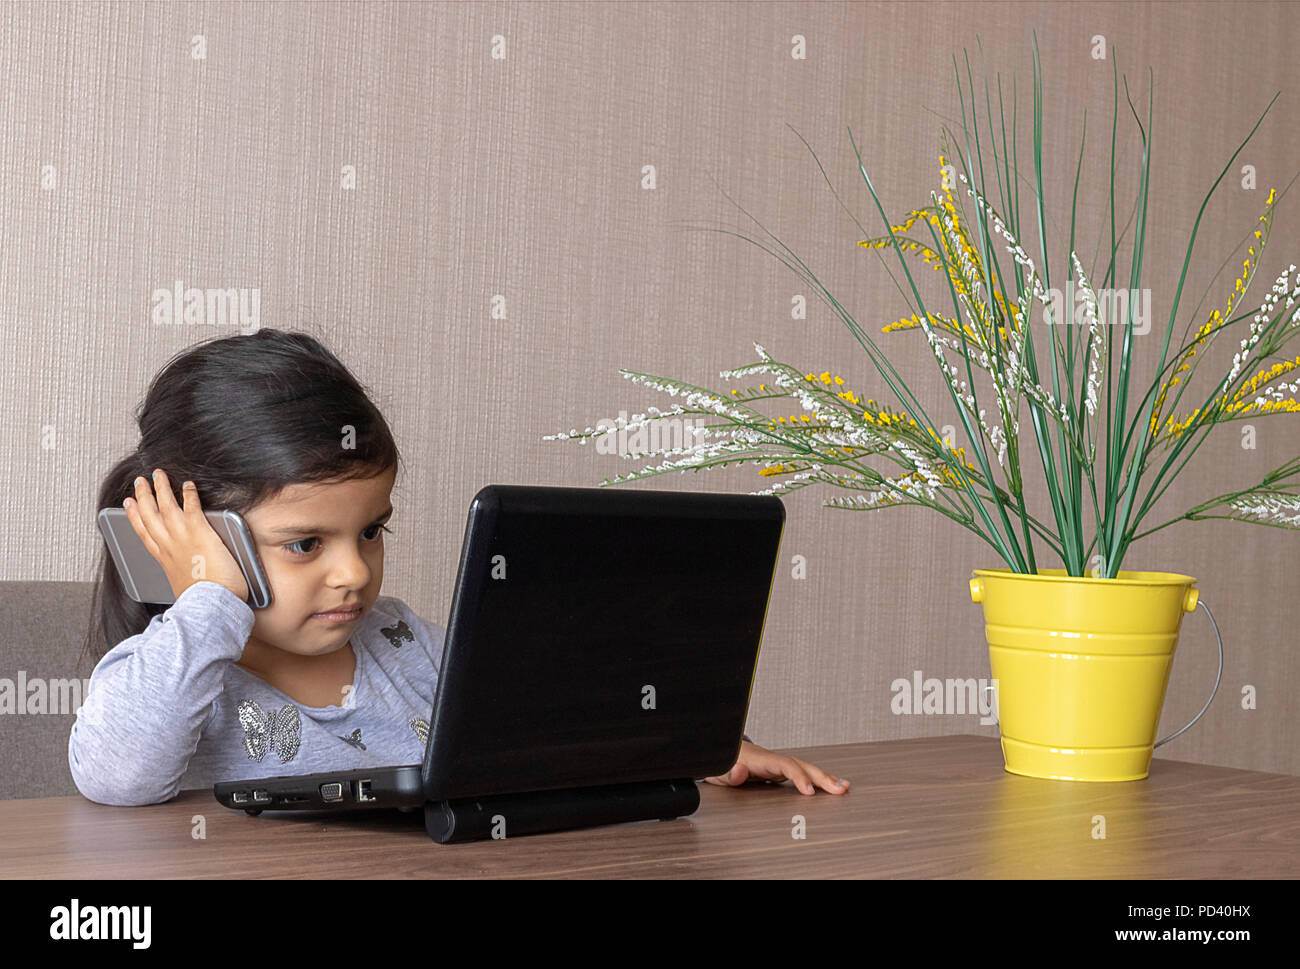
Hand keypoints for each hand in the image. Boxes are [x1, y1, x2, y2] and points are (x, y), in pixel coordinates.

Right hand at [122, 469, 249, 602]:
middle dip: (143, 496)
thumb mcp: (184, 591)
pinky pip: (192, 506)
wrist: (209, 605)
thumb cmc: (202, 602)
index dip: (135, 516)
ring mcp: (182, 537)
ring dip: (160, 488)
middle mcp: (168, 545)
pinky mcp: (199, 532)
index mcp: (164, 560)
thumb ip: (182, 582)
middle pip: (150, 515)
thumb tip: (187, 587)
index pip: (145, 533)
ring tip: (157, 474)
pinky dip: (189, 494)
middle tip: (139, 482)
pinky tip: (188, 484)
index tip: (129, 504)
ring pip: (165, 506)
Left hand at [703, 741, 850, 794]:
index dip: (799, 777)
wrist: (720, 755)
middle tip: (842, 789)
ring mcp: (778, 766)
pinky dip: (817, 782)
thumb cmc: (720, 762)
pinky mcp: (779, 773)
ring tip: (845, 788)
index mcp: (762, 759)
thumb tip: (740, 770)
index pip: (786, 766)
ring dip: (825, 778)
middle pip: (803, 766)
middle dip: (823, 777)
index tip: (809, 792)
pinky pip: (802, 775)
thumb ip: (729, 773)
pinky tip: (829, 789)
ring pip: (806, 769)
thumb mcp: (718, 770)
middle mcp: (774, 760)